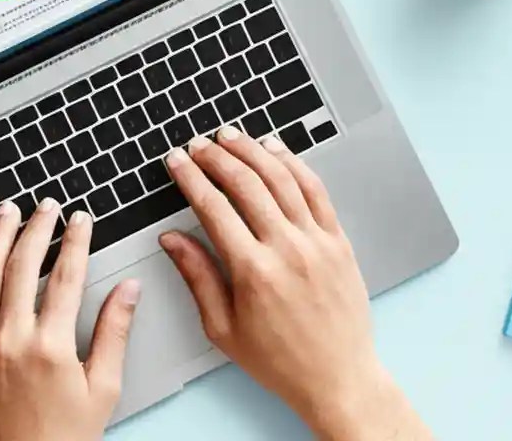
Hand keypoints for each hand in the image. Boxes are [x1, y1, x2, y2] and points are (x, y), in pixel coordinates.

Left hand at [0, 198, 140, 440]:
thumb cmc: (61, 440)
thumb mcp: (102, 389)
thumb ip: (114, 333)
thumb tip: (129, 291)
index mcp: (50, 347)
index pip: (64, 276)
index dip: (75, 241)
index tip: (81, 218)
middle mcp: (10, 340)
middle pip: (20, 267)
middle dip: (36, 229)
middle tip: (47, 206)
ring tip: (9, 213)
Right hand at [160, 126, 432, 440]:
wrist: (337, 376)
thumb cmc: (279, 360)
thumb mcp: (223, 328)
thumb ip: (197, 277)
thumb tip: (172, 239)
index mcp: (253, 272)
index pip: (213, 208)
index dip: (190, 178)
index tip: (176, 162)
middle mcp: (287, 249)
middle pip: (247, 184)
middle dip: (217, 157)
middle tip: (198, 144)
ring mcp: (317, 241)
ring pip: (282, 178)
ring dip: (253, 151)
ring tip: (231, 136)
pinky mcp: (339, 241)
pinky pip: (316, 190)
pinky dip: (294, 164)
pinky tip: (276, 151)